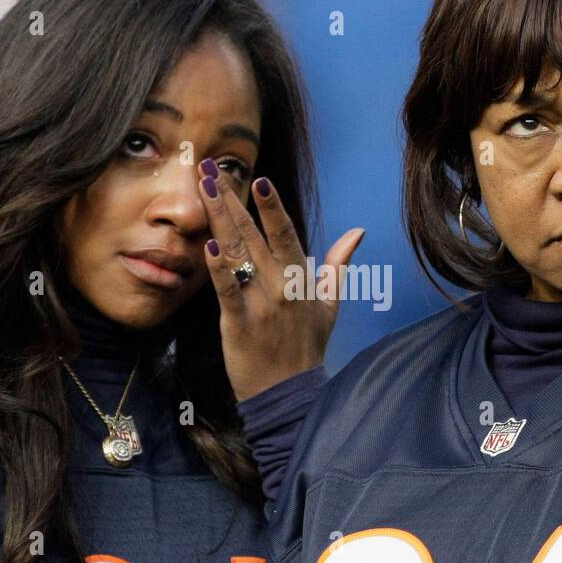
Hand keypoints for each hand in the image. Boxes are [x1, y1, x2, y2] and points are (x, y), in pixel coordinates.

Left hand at [198, 160, 363, 401]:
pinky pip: (227, 290)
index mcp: (301, 279)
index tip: (259, 178)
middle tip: (210, 169)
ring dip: (219, 218)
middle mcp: (281, 286)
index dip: (272, 205)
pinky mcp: (238, 323)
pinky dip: (218, 267)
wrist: (290, 394)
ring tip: (203, 189)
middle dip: (230, 198)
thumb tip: (358, 232)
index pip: (286, 233)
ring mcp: (260, 304)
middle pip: (253, 234)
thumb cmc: (307, 347)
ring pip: (237, 253)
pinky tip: (208, 243)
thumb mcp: (330, 304)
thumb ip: (339, 264)